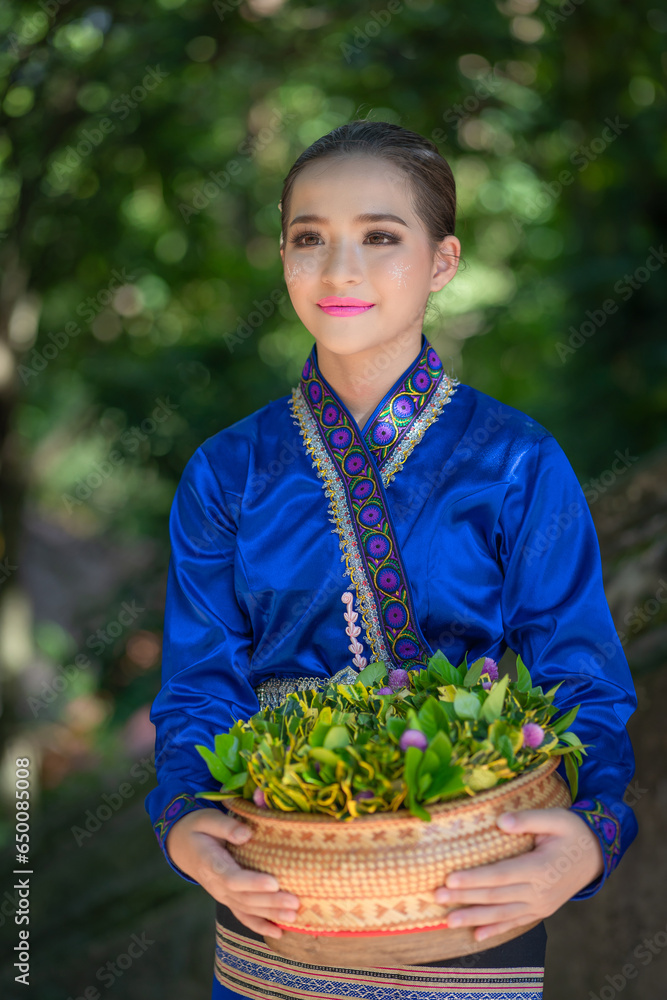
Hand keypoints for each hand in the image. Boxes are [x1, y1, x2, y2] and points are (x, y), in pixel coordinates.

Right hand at [165, 808, 300, 938]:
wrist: (182, 845)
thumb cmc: (198, 828)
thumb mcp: (207, 819)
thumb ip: (226, 826)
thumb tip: (247, 834)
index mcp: (211, 864)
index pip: (233, 878)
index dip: (253, 883)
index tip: (274, 882)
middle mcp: (216, 885)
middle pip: (244, 898)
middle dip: (270, 902)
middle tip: (295, 902)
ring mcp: (222, 895)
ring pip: (247, 910)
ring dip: (271, 915)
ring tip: (294, 916)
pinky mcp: (228, 899)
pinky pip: (244, 916)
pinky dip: (260, 926)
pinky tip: (279, 933)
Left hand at [433, 807, 604, 943]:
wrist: (596, 855)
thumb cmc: (572, 832)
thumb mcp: (556, 818)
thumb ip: (528, 819)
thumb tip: (501, 820)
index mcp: (540, 868)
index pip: (500, 876)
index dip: (475, 879)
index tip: (450, 879)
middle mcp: (539, 892)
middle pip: (495, 897)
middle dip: (464, 898)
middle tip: (436, 897)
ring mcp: (540, 905)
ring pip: (502, 914)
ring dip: (473, 918)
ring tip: (448, 920)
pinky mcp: (541, 911)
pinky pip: (515, 923)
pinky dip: (495, 930)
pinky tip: (476, 936)